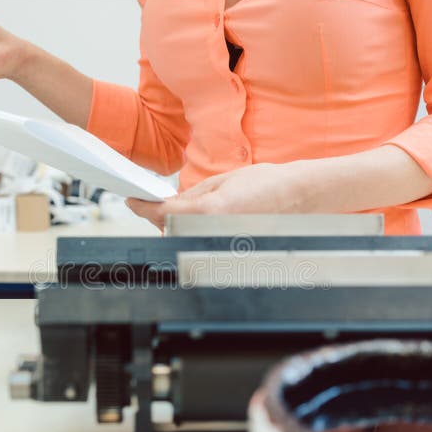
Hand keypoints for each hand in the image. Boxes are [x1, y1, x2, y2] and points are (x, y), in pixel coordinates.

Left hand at [126, 163, 302, 228]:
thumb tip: (170, 202)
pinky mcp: (230, 251)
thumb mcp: (222, 181)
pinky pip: (202, 244)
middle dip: (161, 216)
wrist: (299, 197)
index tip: (132, 200)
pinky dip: (195, 234)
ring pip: (184, 240)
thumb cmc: (267, 185)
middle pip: (169, 229)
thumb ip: (192, 195)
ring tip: (186, 212)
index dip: (142, 206)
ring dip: (178, 227)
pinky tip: (202, 223)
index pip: (162, 213)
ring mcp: (221, 244)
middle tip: (156, 201)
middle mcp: (212, 231)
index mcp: (208, 210)